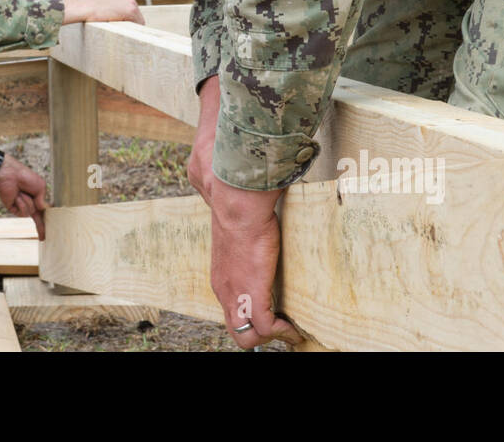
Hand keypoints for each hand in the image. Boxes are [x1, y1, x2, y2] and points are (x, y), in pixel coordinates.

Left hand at [0, 154, 47, 240]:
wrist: (10, 175)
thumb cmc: (26, 177)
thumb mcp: (40, 186)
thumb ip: (43, 200)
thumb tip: (41, 210)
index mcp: (37, 198)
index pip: (43, 211)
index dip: (46, 220)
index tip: (50, 231)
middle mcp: (29, 204)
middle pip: (37, 219)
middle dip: (41, 228)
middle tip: (43, 238)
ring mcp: (21, 207)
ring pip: (31, 213)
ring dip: (28, 202)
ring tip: (22, 192)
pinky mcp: (13, 209)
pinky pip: (22, 213)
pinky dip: (21, 204)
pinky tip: (17, 196)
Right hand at [61, 0, 144, 24]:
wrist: (86, 8)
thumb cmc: (93, 8)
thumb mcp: (108, 4)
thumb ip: (118, 9)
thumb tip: (123, 18)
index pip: (135, 12)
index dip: (129, 21)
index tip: (123, 25)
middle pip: (138, 16)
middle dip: (131, 23)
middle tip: (120, 27)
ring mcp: (131, 3)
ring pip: (139, 21)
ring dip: (130, 26)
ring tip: (117, 27)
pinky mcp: (130, 10)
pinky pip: (137, 24)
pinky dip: (131, 28)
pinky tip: (120, 27)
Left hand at [189, 76, 299, 348]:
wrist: (235, 195)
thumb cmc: (226, 189)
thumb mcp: (210, 189)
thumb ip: (210, 186)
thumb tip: (208, 168)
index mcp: (221, 269)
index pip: (231, 301)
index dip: (251, 308)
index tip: (275, 307)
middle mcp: (223, 285)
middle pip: (237, 327)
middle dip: (262, 329)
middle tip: (288, 321)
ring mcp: (235, 292)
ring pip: (248, 336)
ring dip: (274, 332)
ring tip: (292, 324)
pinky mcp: (251, 294)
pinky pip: (262, 330)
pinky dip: (281, 332)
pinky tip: (295, 326)